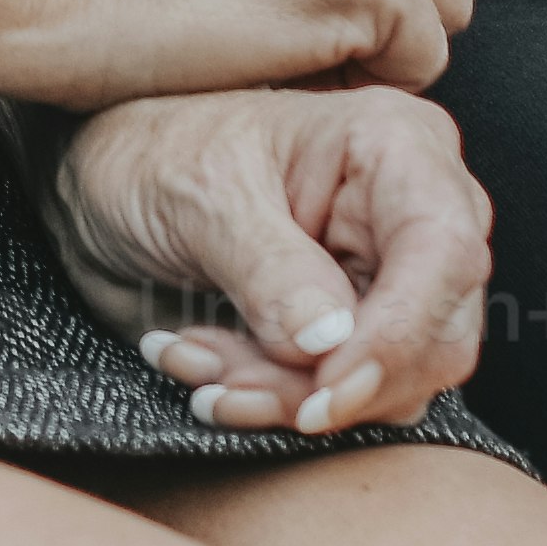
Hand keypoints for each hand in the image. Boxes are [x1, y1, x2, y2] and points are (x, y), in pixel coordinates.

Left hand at [61, 87, 496, 438]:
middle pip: (435, 334)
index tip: (326, 393)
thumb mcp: (197, 195)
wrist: (103, 184)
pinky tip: (207, 367)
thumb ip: (268, 268)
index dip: (397, 335)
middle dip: (329, 382)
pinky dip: (275, 401)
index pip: (444, 252)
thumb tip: (330, 341)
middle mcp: (413, 210)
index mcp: (394, 144)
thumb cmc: (151, 154)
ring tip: (198, 363)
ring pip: (394, 383)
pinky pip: (348, 396)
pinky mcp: (359, 328)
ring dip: (290, 397)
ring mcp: (392, 275)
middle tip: (230, 384)